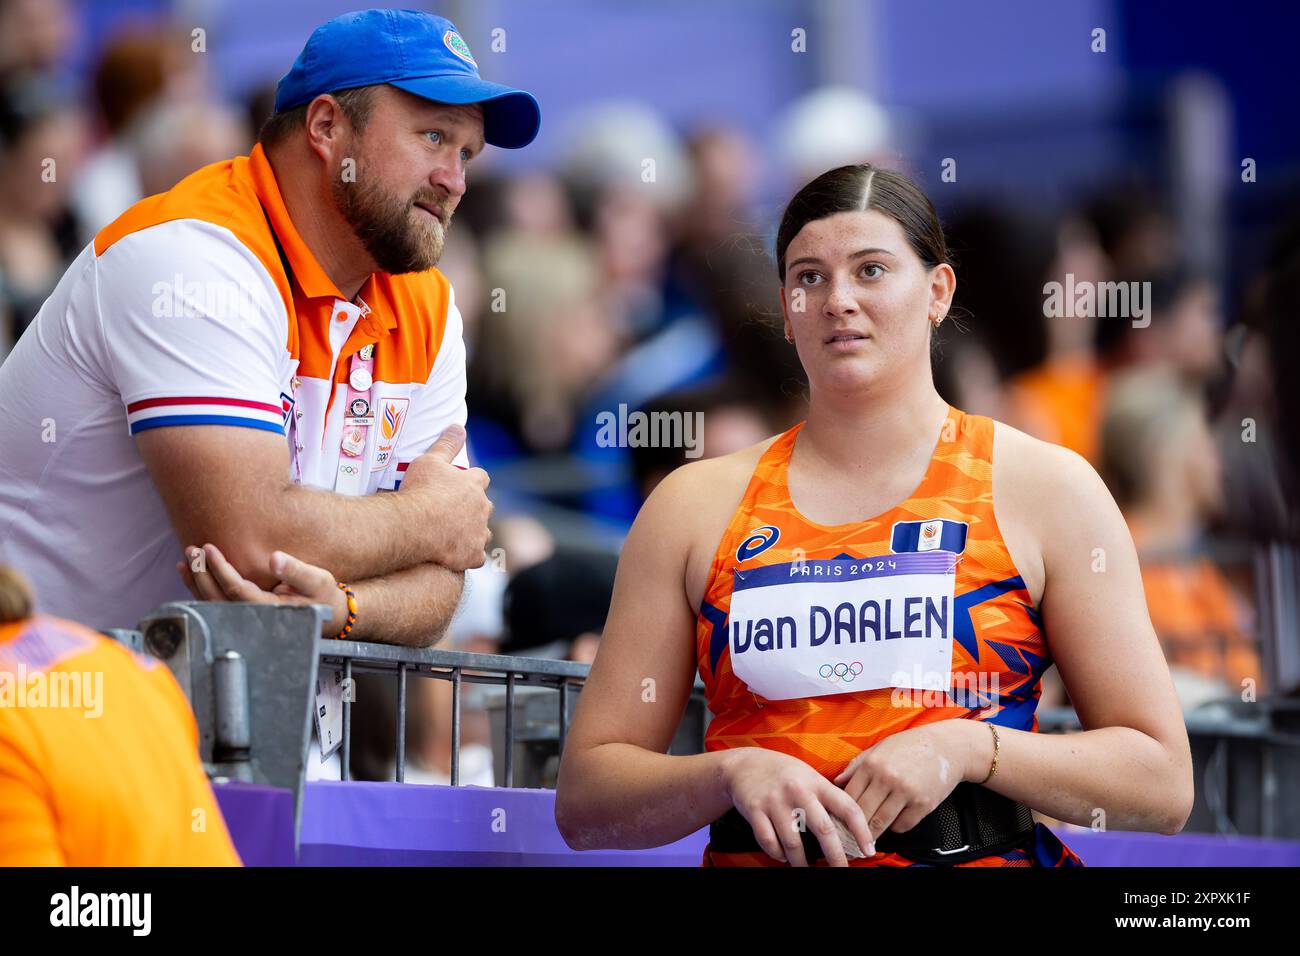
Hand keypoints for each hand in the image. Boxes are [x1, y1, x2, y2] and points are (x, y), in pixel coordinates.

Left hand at [177, 543, 348, 636]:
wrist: (328, 614)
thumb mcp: (317, 579)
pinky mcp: (244, 613)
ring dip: (197, 582)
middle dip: (202, 573)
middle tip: (192, 549)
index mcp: (269, 608)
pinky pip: (216, 604)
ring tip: (187, 560)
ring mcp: (247, 617)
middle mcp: (254, 616)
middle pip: (218, 598)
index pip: (235, 589)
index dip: (220, 569)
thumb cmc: (322, 595)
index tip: (209, 548)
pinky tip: (192, 575)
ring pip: (212, 603)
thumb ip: (296, 571)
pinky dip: (200, 590)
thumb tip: (274, 558)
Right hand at [399, 424, 492, 571]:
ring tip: (455, 535)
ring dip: (474, 532)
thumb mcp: (429, 461)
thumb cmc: (420, 491)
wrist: (415, 525)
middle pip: (485, 506)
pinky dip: (469, 556)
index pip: (480, 478)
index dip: (471, 481)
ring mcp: (479, 533)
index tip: (460, 485)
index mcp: (474, 484)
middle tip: (453, 512)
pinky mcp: (473, 555)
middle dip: (474, 508)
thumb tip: (459, 427)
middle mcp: (483, 508)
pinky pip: (477, 557)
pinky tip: (458, 556)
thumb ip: (446, 445)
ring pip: (483, 533)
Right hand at [721, 748, 875, 866]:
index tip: (869, 849)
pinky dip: (778, 855)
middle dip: (836, 857)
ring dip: (802, 862)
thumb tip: (850, 827)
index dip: (862, 831)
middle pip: (824, 830)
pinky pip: (769, 842)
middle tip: (842, 871)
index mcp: (816, 782)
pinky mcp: (755, 810)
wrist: (744, 764)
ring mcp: (775, 801)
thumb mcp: (808, 775)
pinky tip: (783, 856)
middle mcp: (797, 791)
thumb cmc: (783, 773)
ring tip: (807, 868)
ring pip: (794, 843)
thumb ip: (827, 796)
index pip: (847, 807)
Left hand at [832, 720, 972, 838]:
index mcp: (872, 764)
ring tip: (867, 839)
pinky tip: (895, 821)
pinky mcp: (923, 804)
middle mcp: (887, 778)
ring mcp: (906, 792)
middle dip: (854, 829)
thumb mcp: (879, 748)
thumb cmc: (911, 746)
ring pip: (881, 823)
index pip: (849, 796)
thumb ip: (856, 765)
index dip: (842, 812)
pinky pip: (902, 825)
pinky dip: (896, 827)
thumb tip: (837, 781)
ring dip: (873, 834)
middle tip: (850, 837)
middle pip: (863, 814)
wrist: (947, 746)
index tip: (839, 822)